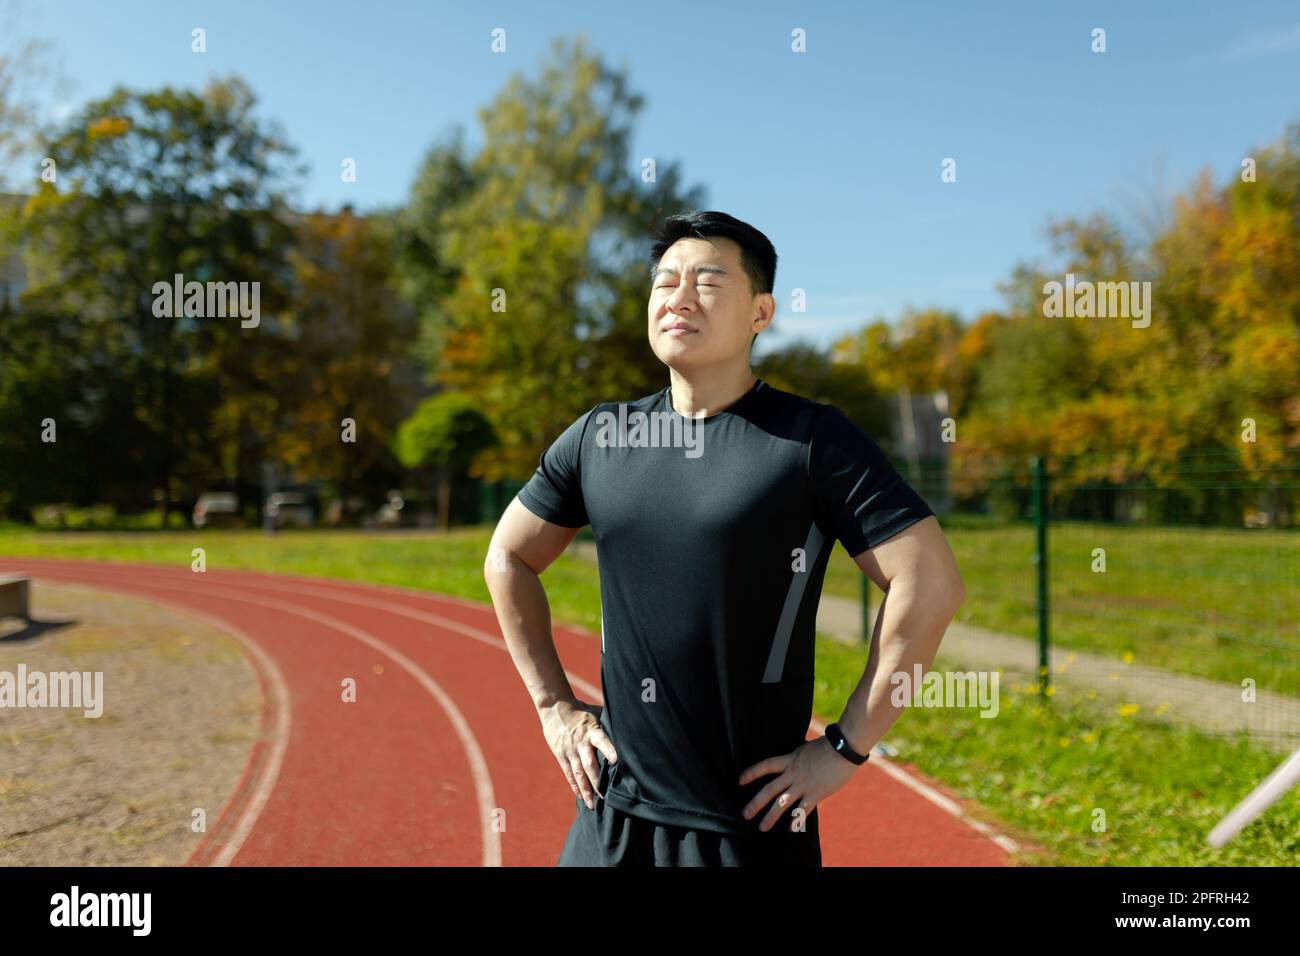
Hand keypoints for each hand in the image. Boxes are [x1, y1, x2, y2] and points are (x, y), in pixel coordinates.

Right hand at [538, 697, 617, 810]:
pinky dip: (575, 786)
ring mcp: (570, 751)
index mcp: (592, 730)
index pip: (602, 740)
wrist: (555, 709)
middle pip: (589, 764)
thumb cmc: (582, 711)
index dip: (609, 750)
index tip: (616, 761)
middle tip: (605, 796)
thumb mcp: (596, 712)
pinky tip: (581, 797)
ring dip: (586, 790)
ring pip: (578, 773)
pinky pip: (568, 774)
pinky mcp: (561, 756)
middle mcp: (581, 743)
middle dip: (597, 781)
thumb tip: (631, 725)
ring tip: (592, 804)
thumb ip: (610, 722)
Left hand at [738, 736, 861, 831]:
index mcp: (790, 760)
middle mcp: (793, 773)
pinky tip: (791, 829)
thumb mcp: (807, 748)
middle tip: (745, 814)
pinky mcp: (816, 793)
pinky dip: (796, 820)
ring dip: (770, 816)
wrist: (844, 748)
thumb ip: (798, 754)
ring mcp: (804, 784)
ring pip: (782, 803)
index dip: (751, 773)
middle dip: (755, 803)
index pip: (766, 766)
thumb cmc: (829, 746)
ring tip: (762, 827)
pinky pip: (803, 810)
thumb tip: (797, 752)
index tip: (740, 780)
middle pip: (769, 789)